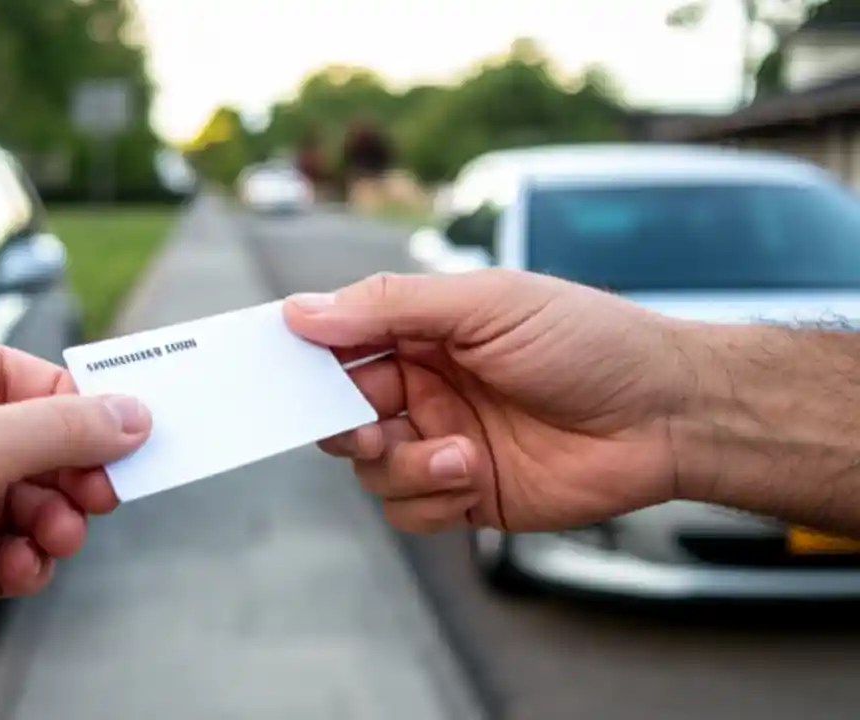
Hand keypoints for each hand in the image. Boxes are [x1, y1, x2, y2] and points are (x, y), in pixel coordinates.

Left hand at [0, 344, 145, 717]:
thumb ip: (55, 430)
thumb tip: (123, 413)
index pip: (13, 377)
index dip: (70, 403)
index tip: (122, 427)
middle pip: (25, 445)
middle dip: (68, 470)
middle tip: (101, 490)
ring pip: (20, 505)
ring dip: (51, 521)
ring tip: (56, 536)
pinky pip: (1, 557)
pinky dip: (23, 563)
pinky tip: (22, 568)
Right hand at [285, 270, 696, 533]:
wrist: (667, 415)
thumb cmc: (588, 341)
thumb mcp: (486, 303)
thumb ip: (391, 306)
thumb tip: (303, 310)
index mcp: (423, 333)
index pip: (339, 343)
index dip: (306, 357)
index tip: (278, 368)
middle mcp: (425, 388)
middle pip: (339, 412)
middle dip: (344, 421)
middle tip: (367, 423)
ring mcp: (442, 442)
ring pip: (369, 468)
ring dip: (401, 464)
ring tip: (460, 453)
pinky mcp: (465, 495)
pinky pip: (407, 510)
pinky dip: (429, 498)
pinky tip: (474, 474)